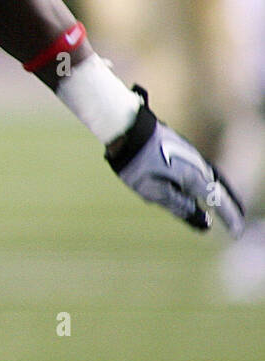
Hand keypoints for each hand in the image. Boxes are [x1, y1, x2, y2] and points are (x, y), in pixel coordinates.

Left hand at [106, 88, 244, 236]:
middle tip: (236, 221)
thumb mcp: (154, 191)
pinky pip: (198, 170)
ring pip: (209, 178)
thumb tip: (204, 222)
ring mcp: (189, 154)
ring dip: (217, 193)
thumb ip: (180, 206)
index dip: (229, 218)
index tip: (236, 232)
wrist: (125, 128)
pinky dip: (203, 182)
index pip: (219, 202)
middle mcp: (197, 165)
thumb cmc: (136, 162)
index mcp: (194, 177)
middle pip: (220, 189)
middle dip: (229, 206)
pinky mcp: (180, 148)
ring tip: (219, 207)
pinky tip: (197, 188)